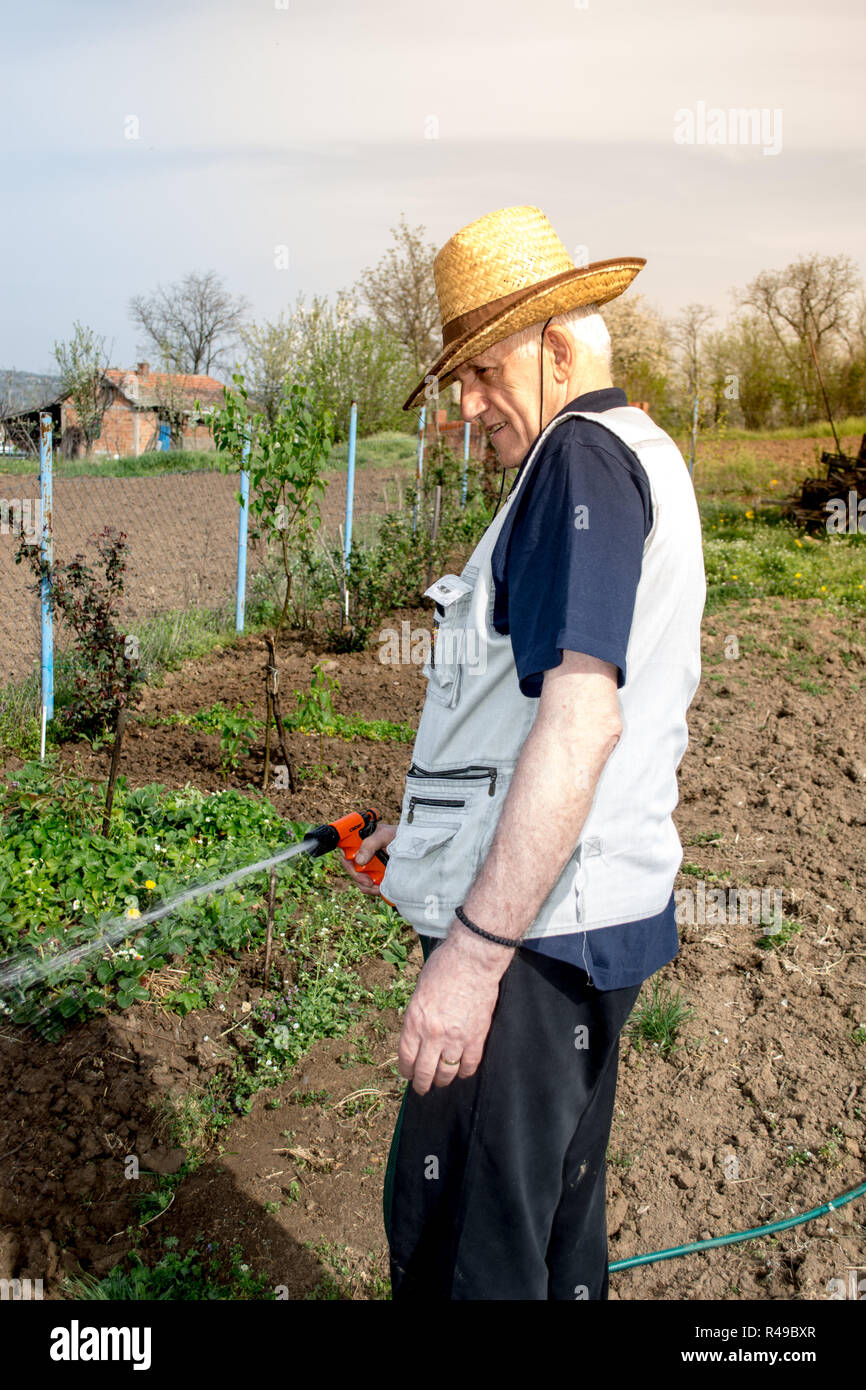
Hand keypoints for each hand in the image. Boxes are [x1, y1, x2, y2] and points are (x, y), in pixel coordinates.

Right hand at [338, 822, 396, 896]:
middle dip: (357, 876)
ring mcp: (368, 865)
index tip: (355, 864)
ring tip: (377, 887)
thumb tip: (359, 861)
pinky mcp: (375, 875)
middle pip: (349, 866)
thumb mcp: (385, 835)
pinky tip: (380, 888)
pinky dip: (372, 889)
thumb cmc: (399, 835)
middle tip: (368, 882)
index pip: (345, 848)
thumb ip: (370, 844)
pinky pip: (368, 886)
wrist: (414, 846)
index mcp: (360, 840)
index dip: (346, 856)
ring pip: (358, 878)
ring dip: (365, 885)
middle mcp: (361, 852)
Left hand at [397, 926, 509, 1095]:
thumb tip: (417, 1034)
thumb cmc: (444, 967)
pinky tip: (460, 1071)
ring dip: (442, 1080)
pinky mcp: (476, 1037)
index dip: (406, 1071)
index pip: (406, 1057)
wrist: (473, 959)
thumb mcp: (419, 991)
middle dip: (422, 1084)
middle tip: (422, 1088)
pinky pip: (469, 1065)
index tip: (407, 1075)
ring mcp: (455, 1038)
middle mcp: (432, 1034)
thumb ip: (417, 1015)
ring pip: (446, 1073)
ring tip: (441, 1082)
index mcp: (414, 1021)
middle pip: (424, 1071)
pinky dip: (463, 1072)